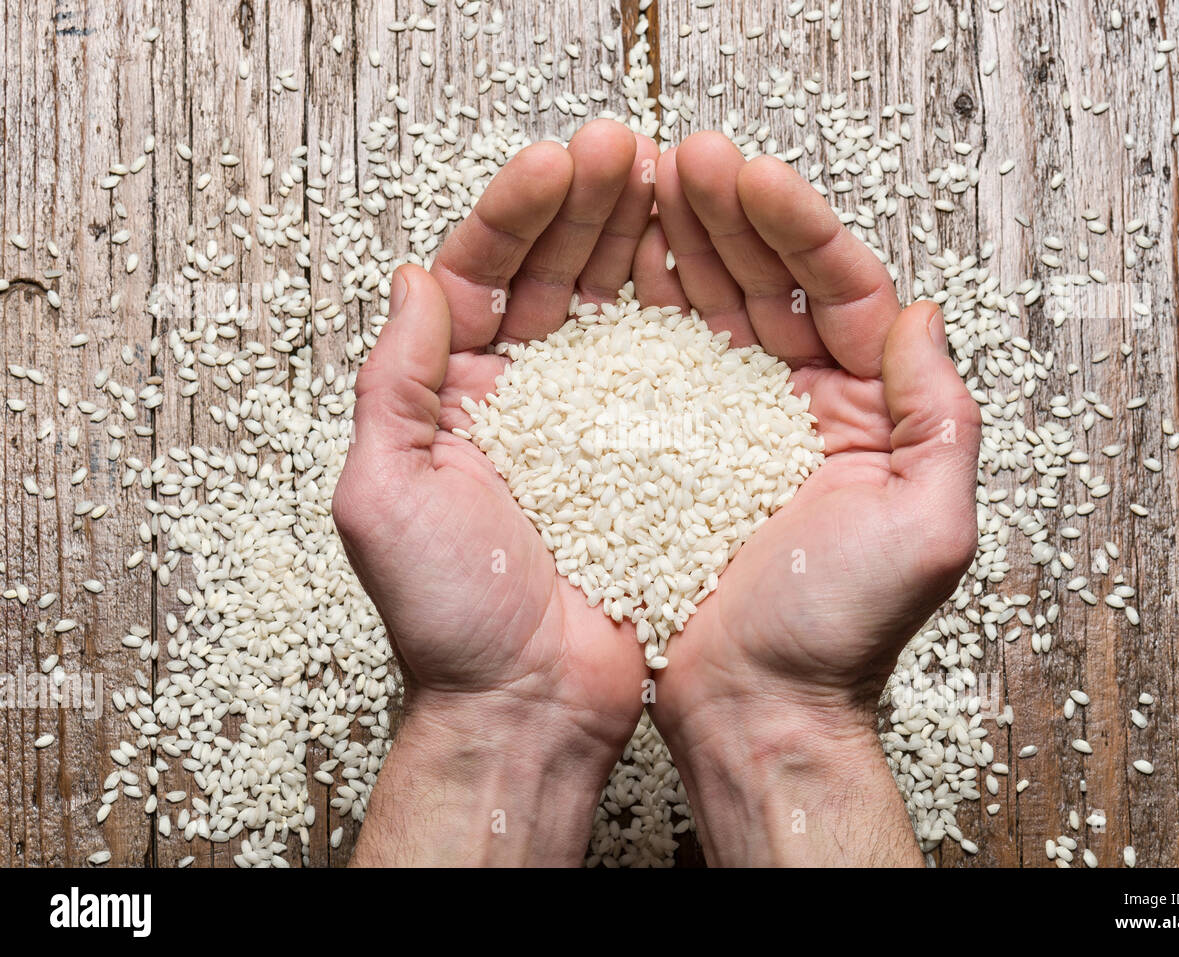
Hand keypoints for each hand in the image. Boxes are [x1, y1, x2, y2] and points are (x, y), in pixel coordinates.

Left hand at [334, 120, 659, 864]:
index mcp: (453, 395)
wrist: (527, 707)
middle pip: (553, 273)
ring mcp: (590, 426)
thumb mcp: (384, 492)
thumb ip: (394, 380)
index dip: (519, 211)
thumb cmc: (448, 621)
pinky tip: (710, 269)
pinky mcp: (651, 459)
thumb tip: (416, 275)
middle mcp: (522, 399)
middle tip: (626, 149)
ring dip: (641, 241)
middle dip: (588, 205)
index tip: (562, 162)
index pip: (481, 274)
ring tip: (676, 182)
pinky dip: (690, 316)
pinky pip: (670, 370)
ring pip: (616, 307)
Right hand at [643, 133, 980, 865]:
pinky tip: (611, 266)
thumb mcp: (927, 527)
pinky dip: (637, 310)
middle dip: (730, 215)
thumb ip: (941, 417)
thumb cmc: (836, 637)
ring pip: (712, 310)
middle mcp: (804, 408)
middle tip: (684, 160)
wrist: (753, 711)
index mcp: (868, 412)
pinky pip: (658, 364)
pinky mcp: (674, 454)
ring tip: (638, 185)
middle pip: (772, 284)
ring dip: (681, 244)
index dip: (796, 225)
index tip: (746, 175)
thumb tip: (922, 315)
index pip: (841, 290)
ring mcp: (735, 428)